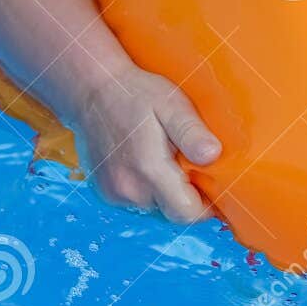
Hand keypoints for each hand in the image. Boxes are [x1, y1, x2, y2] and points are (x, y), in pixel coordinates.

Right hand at [69, 65, 220, 223]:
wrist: (92, 92)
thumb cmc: (136, 95)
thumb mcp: (171, 104)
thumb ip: (191, 133)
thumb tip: (213, 156)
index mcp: (149, 170)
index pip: (187, 213)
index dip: (207, 205)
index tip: (213, 185)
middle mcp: (129, 189)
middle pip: (173, 212)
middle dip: (188, 196)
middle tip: (189, 162)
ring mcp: (115, 194)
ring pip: (156, 207)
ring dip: (167, 192)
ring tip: (166, 157)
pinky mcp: (107, 193)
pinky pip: (139, 201)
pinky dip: (149, 188)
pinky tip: (148, 161)